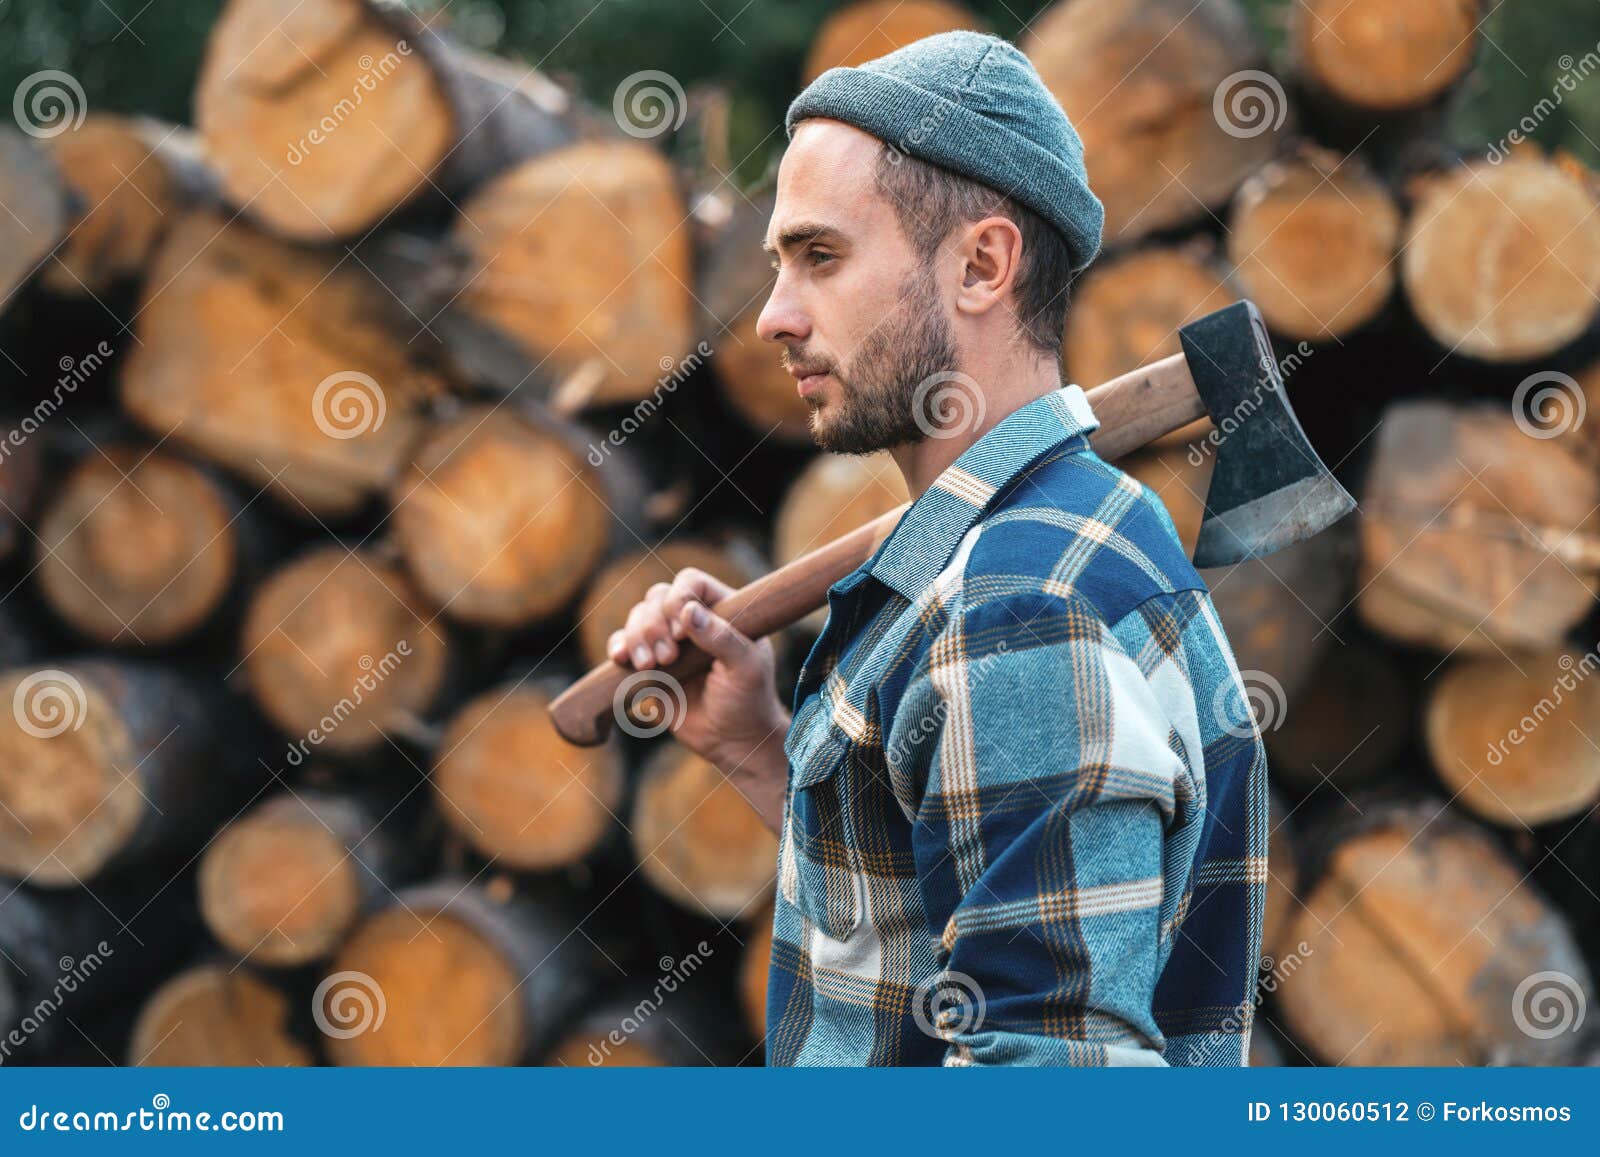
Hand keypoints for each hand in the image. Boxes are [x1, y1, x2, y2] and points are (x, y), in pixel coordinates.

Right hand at [608, 568, 790, 824]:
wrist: (732, 741)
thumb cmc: (749, 701)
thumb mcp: (746, 669)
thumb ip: (722, 637)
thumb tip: (688, 611)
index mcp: (723, 610)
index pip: (691, 582)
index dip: (679, 597)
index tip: (682, 630)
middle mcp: (692, 620)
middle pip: (657, 597)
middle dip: (654, 624)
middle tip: (668, 657)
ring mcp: (669, 641)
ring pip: (638, 617)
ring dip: (637, 637)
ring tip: (650, 665)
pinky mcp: (649, 664)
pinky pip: (623, 643)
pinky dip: (618, 646)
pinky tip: (621, 660)